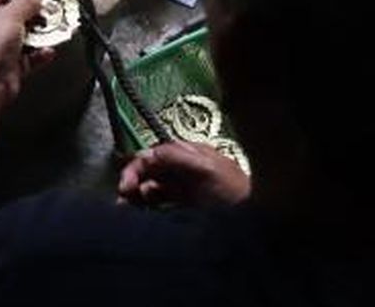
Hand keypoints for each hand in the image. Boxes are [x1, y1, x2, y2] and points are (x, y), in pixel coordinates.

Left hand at [0, 0, 54, 108]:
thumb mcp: (10, 16)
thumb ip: (26, 1)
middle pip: (10, 13)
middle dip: (30, 12)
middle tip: (45, 9)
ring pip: (20, 36)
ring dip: (37, 33)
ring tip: (50, 27)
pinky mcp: (7, 67)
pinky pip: (27, 57)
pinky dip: (39, 54)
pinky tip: (47, 50)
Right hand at [117, 141, 250, 207]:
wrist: (252, 220)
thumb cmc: (230, 191)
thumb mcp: (205, 169)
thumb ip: (176, 158)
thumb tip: (147, 153)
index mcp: (188, 153)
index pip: (153, 154)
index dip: (136, 168)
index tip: (125, 188)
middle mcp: (182, 167)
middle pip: (149, 169)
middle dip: (132, 182)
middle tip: (122, 201)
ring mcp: (183, 186)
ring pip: (151, 185)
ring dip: (136, 195)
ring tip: (126, 209)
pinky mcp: (185, 205)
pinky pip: (159, 201)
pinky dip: (146, 205)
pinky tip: (138, 213)